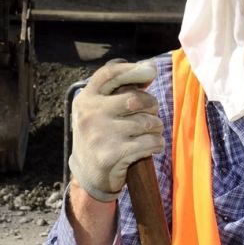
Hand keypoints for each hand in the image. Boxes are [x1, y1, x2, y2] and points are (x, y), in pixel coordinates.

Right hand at [68, 61, 162, 201]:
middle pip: (135, 99)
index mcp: (85, 99)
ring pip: (147, 122)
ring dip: (156, 127)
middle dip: (152, 105)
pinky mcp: (113, 155)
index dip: (133, 69)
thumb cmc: (101, 135)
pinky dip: (158, 143)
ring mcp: (101, 134)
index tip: (151, 70)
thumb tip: (150, 67)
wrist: (88, 177)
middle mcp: (90, 114)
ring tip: (151, 132)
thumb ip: (119, 90)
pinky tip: (153, 146)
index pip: (109, 74)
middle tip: (151, 114)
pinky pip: (151, 142)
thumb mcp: (99, 110)